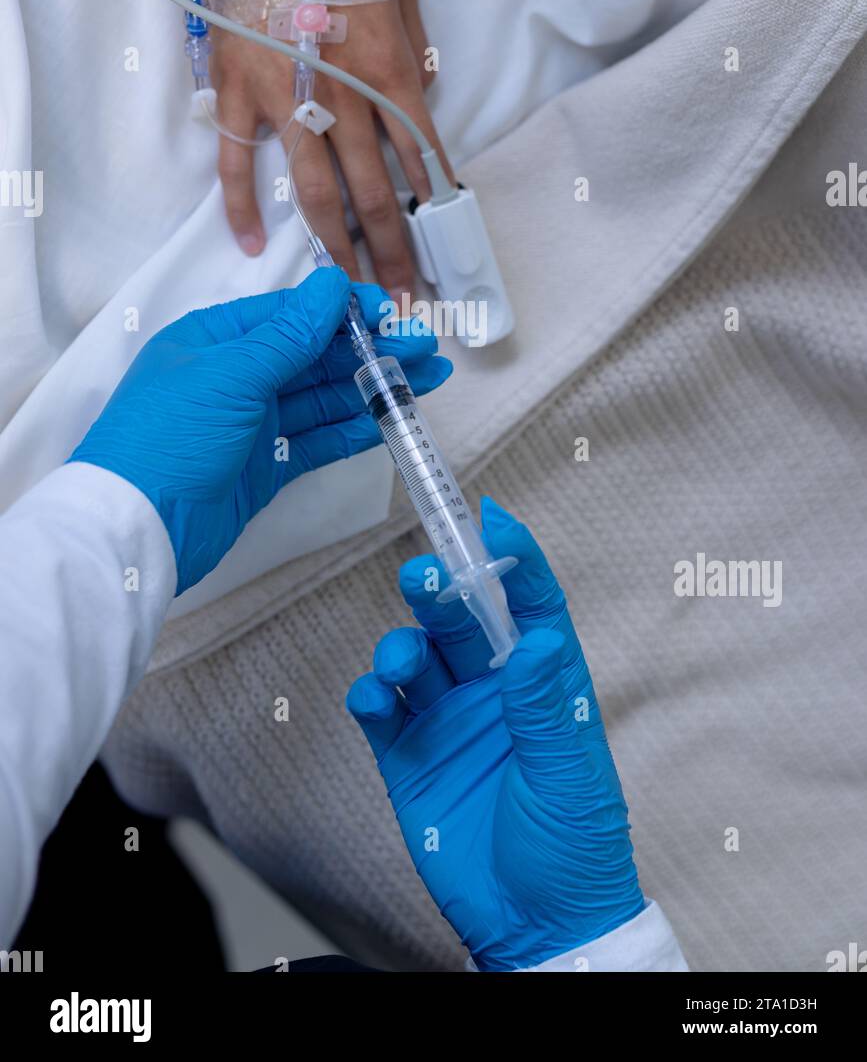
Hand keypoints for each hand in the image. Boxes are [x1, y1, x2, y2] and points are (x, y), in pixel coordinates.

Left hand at [69, 267, 451, 592]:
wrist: (137, 528)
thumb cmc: (169, 438)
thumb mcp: (230, 375)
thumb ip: (288, 334)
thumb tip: (332, 285)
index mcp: (216, 340)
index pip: (292, 314)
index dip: (344, 311)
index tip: (390, 311)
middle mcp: (236, 376)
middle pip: (315, 355)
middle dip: (372, 349)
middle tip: (425, 349)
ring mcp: (253, 423)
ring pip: (325, 398)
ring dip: (374, 387)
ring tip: (427, 380)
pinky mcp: (267, 465)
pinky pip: (319, 440)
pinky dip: (355, 429)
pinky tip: (392, 419)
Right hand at [203, 0, 453, 293]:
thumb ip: (415, 50)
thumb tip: (419, 101)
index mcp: (388, 68)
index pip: (421, 158)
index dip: (434, 212)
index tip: (445, 252)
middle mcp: (341, 94)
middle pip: (373, 192)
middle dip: (392, 253)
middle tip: (402, 300)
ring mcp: (284, 97)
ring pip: (315, 190)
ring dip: (336, 246)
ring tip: (347, 290)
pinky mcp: (237, 90)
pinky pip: (239, 160)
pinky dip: (242, 204)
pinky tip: (249, 243)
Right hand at [347, 498, 644, 970]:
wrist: (534, 928)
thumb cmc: (574, 849)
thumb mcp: (568, 778)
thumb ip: (543, 708)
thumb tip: (533, 637)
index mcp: (543, 686)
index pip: (531, 607)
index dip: (515, 561)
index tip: (492, 519)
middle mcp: (494, 694)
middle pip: (463, 620)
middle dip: (441, 591)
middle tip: (424, 577)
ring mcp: (449, 724)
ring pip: (417, 657)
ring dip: (402, 645)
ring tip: (402, 666)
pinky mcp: (409, 759)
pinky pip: (382, 711)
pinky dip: (371, 694)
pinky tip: (375, 698)